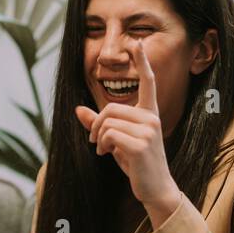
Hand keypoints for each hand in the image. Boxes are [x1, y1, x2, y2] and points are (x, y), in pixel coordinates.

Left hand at [74, 40, 180, 226]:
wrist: (155, 189)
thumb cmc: (136, 164)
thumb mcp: (115, 141)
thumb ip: (98, 124)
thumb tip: (78, 110)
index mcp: (149, 114)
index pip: (148, 83)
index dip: (142, 62)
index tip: (138, 43)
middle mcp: (151, 118)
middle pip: (110, 108)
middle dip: (96, 126)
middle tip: (96, 142)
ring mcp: (149, 130)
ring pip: (107, 121)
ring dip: (97, 137)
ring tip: (103, 150)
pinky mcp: (141, 144)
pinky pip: (108, 134)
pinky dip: (101, 144)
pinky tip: (106, 154)